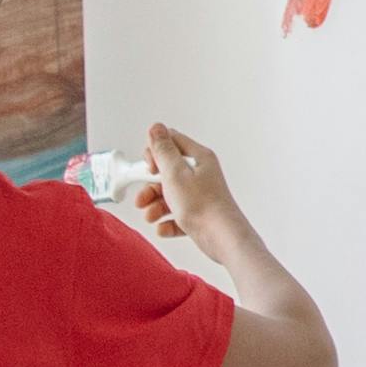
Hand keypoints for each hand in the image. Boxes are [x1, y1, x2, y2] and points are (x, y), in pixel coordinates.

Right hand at [137, 123, 238, 257]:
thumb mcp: (175, 173)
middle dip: (150, 186)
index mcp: (198, 158)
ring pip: (170, 195)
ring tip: (151, 216)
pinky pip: (177, 215)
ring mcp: (199, 195)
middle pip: (167, 173)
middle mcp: (200, 174)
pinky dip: (168, 222)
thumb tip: (156, 127)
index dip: (155, 154)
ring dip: (155, 206)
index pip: (171, 143)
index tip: (149, 168)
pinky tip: (164, 227)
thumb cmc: (203, 205)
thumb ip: (163, 150)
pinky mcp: (199, 215)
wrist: (222, 238)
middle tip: (143, 198)